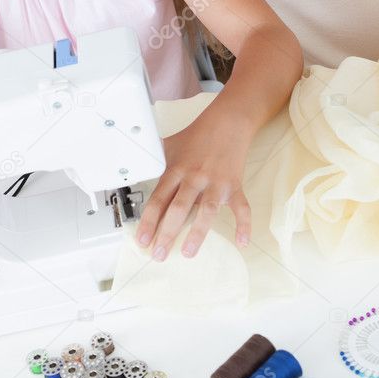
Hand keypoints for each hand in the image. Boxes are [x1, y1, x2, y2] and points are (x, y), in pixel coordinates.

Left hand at [134, 112, 251, 260]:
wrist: (227, 123)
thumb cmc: (197, 136)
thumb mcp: (169, 144)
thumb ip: (153, 159)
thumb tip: (134, 165)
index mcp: (177, 170)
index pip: (159, 199)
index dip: (149, 221)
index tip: (143, 240)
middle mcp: (195, 178)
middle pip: (179, 208)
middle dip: (167, 233)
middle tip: (159, 254)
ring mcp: (216, 183)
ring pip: (207, 211)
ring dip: (197, 233)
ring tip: (188, 253)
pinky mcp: (234, 186)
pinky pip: (241, 208)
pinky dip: (244, 225)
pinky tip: (242, 242)